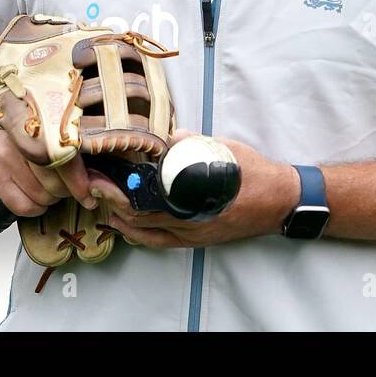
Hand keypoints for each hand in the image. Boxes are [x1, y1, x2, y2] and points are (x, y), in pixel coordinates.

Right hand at [0, 122, 97, 216]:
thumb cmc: (30, 138)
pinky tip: (35, 195)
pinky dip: (36, 207)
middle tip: (67, 185)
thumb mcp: (55, 136)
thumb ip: (78, 153)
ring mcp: (3, 156)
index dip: (80, 180)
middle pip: (55, 181)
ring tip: (48, 186)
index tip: (90, 193)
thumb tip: (99, 183)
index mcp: (42, 122)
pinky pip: (24, 207)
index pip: (65, 157)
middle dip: (67, 190)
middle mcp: (20, 137)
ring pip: (42, 196)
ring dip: (51, 198)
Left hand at [89, 131, 300, 249]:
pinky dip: (142, 233)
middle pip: (140, 222)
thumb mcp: (225, 150)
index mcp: (195, 205)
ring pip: (148, 236)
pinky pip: (163, 241)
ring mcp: (195, 235)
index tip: (100, 180)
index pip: (145, 206)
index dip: (118, 195)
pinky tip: (131, 222)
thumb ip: (194, 143)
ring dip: (124, 222)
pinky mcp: (199, 239)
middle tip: (93, 187)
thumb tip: (170, 135)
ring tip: (105, 204)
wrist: (282, 201)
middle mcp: (191, 226)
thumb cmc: (256, 176)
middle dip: (112, 205)